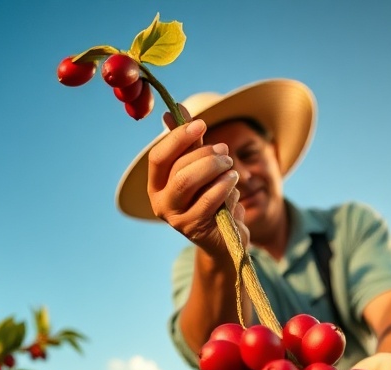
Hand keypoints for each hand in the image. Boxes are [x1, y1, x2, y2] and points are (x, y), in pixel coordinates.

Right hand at [146, 107, 248, 257]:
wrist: (225, 238)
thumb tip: (174, 110)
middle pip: (179, 169)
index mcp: (157, 185)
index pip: (158, 157)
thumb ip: (189, 142)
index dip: (178, 138)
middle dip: (206, 155)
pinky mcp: (197, 229)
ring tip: (231, 167)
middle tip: (224, 151)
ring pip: (190, 182)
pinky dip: (226, 186)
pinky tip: (234, 182)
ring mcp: (177, 219)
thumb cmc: (211, 197)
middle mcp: (161, 203)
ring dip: (216, 168)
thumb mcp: (199, 167)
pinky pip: (211, 199)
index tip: (201, 124)